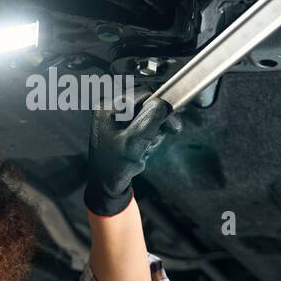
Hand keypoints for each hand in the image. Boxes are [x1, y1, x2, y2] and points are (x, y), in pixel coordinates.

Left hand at [83, 96, 182, 215]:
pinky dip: (148, 137)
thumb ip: (150, 119)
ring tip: (146, 148)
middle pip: (147, 105)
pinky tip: (142, 150)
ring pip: (148, 117)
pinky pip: (143, 126)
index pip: (144, 95)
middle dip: (156, 124)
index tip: (173, 124)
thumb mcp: (135, 141)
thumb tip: (165, 103)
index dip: (162, 108)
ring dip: (153, 133)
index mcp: (110, 107)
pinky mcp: (122, 127)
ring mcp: (116, 117)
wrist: (106, 185)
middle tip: (157, 139)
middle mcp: (111, 108)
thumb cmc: (115, 165)